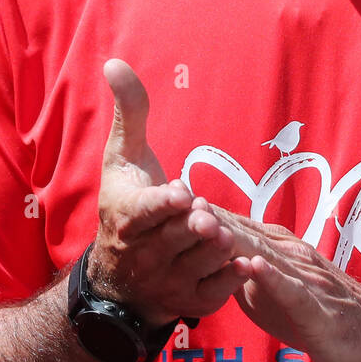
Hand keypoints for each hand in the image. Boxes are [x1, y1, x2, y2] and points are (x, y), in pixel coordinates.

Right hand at [91, 59, 252, 325]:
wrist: (120, 276)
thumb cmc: (127, 202)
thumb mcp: (123, 157)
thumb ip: (129, 111)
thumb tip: (115, 61)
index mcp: (127, 215)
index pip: (145, 211)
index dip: (165, 204)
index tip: (182, 193)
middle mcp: (144, 253)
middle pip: (181, 233)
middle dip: (197, 223)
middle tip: (206, 214)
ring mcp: (167, 280)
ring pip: (203, 258)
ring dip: (218, 244)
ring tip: (219, 232)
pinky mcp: (190, 300)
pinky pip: (218, 288)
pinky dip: (234, 275)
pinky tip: (246, 260)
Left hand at [186, 202, 360, 361]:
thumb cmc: (322, 318)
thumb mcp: (273, 294)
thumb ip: (243, 276)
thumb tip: (210, 260)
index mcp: (279, 250)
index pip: (235, 227)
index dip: (203, 214)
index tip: (169, 197)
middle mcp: (292, 254)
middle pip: (244, 232)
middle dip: (209, 217)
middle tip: (174, 199)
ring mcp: (306, 277)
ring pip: (264, 254)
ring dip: (231, 238)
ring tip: (201, 223)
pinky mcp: (317, 307)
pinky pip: (292, 289)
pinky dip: (271, 277)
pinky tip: (252, 265)